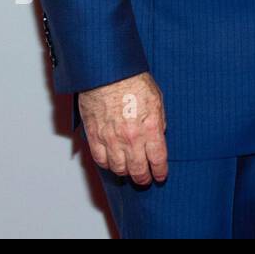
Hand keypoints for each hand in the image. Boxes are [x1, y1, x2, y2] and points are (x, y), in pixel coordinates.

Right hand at [77, 71, 167, 185]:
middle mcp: (131, 137)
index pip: (157, 159)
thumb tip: (158, 137)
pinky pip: (100, 160)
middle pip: (138, 169)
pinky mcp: (94, 136)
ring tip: (130, 173)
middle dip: (143, 178)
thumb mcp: (157, 99)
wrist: (107, 73)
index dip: (160, 171)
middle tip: (145, 180)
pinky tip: (112, 164)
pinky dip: (107, 165)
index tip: (160, 176)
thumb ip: (158, 122)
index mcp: (150, 127)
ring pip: (118, 168)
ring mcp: (111, 138)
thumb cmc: (133, 81)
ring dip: (126, 173)